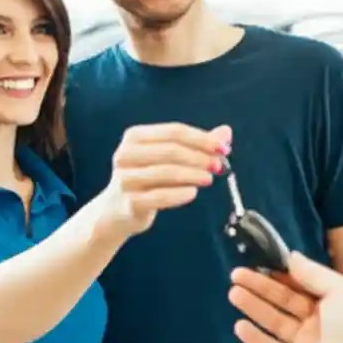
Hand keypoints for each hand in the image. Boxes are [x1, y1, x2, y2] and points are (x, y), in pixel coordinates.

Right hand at [95, 122, 231, 238]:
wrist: (117, 211)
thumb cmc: (147, 180)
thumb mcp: (169, 159)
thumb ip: (197, 145)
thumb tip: (226, 133)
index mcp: (135, 137)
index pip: (174, 132)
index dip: (202, 139)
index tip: (223, 148)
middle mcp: (126, 154)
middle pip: (171, 150)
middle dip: (199, 157)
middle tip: (218, 165)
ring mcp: (125, 179)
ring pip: (166, 172)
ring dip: (192, 174)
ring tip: (209, 179)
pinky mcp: (129, 202)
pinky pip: (159, 196)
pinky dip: (179, 194)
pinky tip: (192, 193)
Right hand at [228, 251, 342, 342]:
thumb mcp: (339, 288)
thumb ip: (313, 273)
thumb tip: (291, 256)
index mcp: (330, 302)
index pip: (298, 285)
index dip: (278, 274)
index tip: (256, 263)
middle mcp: (316, 322)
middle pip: (282, 301)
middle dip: (259, 288)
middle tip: (235, 276)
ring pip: (274, 323)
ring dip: (254, 308)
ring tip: (233, 294)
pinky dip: (256, 339)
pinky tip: (239, 326)